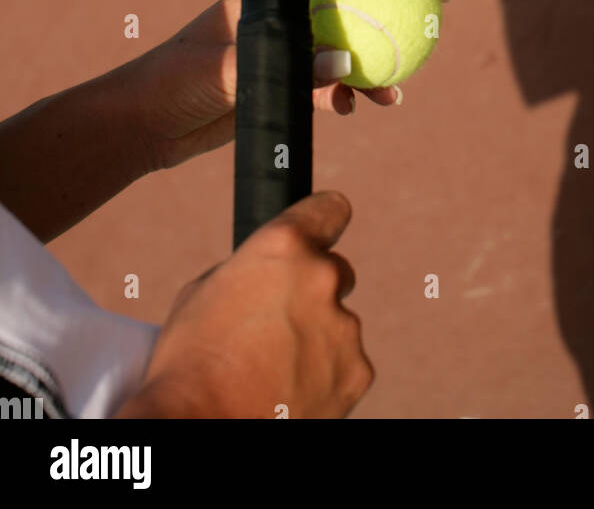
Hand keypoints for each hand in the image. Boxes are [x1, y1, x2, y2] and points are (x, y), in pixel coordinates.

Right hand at [114, 192, 371, 418]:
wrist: (204, 430)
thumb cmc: (190, 365)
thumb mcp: (203, 292)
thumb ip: (251, 270)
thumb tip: (268, 276)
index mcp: (284, 246)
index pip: (329, 209)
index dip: (323, 220)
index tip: (324, 227)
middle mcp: (322, 278)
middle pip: (334, 273)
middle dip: (312, 292)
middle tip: (277, 325)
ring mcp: (344, 327)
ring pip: (338, 324)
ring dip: (316, 339)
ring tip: (273, 369)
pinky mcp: (357, 372)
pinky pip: (346, 364)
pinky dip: (326, 375)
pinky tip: (289, 391)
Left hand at [129, 0, 414, 172]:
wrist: (145, 125)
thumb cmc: (173, 80)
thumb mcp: (224, 68)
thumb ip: (284, 65)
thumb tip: (345, 66)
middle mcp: (279, 18)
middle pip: (347, 2)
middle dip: (390, 5)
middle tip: (433, 13)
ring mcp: (283, 53)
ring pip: (344, 51)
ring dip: (373, 67)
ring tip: (396, 92)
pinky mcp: (281, 87)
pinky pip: (327, 87)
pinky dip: (348, 96)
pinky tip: (359, 109)